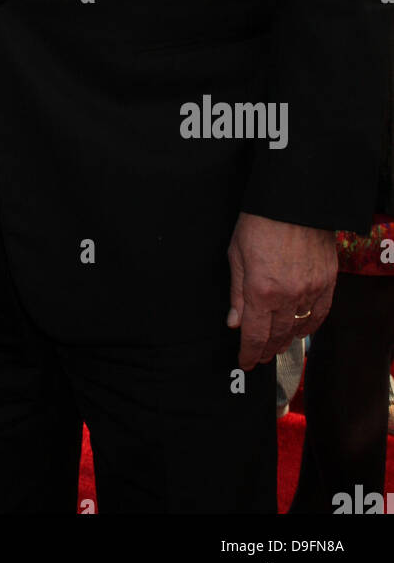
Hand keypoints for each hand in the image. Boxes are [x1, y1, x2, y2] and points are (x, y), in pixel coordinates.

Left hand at [227, 213, 336, 370]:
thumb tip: (234, 323)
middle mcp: (288, 296)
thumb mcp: (236, 255)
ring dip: (286, 340)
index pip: (254, 335)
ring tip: (277, 346)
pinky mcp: (327, 281)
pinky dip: (310, 326)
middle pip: (276, 335)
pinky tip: (302, 331)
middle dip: (266, 349)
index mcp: (261, 291)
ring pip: (298, 328)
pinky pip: (320, 314)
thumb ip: (237, 293)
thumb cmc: (260, 222)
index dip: (249, 353)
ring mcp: (311, 290)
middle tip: (260, 356)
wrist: (294, 201)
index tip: (245, 362)